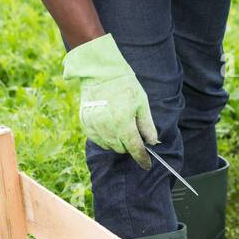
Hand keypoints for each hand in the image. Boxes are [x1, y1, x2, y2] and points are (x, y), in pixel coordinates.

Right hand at [62, 33, 157, 167]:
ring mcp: (94, 126)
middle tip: (133, 130)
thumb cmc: (125, 87)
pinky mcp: (85, 123)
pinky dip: (105, 137)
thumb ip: (147, 126)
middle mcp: (107, 128)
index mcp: (124, 123)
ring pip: (109, 146)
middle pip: (122, 149)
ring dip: (117, 142)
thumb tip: (153, 142)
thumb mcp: (142, 104)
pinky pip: (97, 139)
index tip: (146, 165)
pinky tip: (109, 125)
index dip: (142, 158)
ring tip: (120, 125)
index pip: (134, 148)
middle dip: (130, 145)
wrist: (101, 73)